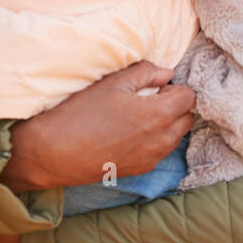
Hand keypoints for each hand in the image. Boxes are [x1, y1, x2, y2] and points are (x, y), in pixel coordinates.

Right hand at [0, 61, 194, 192]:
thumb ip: (146, 73)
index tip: (156, 86)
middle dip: (175, 106)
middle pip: (187, 118)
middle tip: (149, 99)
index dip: (174, 88)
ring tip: (137, 117)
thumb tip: (167, 74)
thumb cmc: (80, 113)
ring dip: (167, 124)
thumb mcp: (113, 83)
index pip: (189, 97)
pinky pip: (160, 152)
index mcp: (159, 115)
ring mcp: (152, 158)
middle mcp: (162, 140)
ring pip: (176, 136)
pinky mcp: (140, 170)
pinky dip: (155, 140)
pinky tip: (129, 134)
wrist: (52, 154)